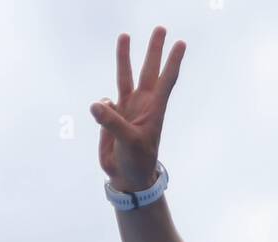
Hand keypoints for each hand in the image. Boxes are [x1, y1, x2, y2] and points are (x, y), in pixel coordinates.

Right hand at [90, 26, 185, 191]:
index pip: (165, 80)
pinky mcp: (111, 116)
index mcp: (153, 110)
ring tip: (125, 35)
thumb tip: (97, 104)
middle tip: (161, 28)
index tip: (181, 43)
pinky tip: (101, 117)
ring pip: (126, 76)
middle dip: (154, 49)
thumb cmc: (137, 162)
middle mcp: (142, 104)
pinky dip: (101, 106)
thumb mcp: (129, 143)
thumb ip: (113, 122)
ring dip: (125, 57)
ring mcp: (127, 108)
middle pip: (149, 70)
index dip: (173, 62)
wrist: (127, 177)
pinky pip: (104, 102)